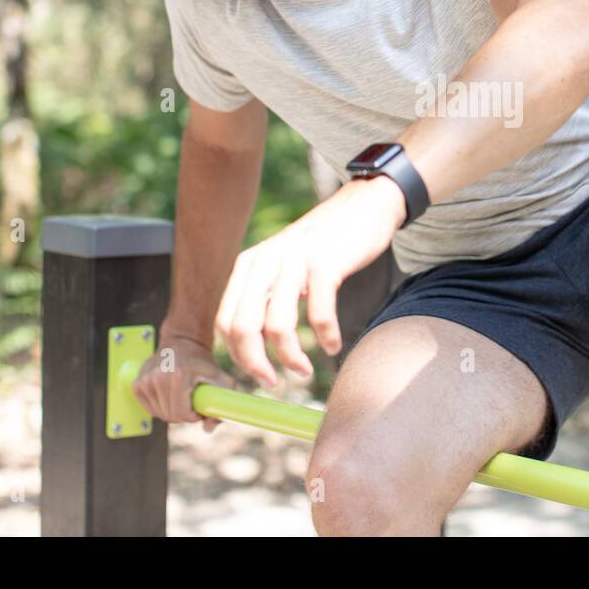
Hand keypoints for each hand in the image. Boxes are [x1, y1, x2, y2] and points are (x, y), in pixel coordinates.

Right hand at [132, 331, 238, 432]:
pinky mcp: (137, 384)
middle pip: (171, 415)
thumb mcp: (222, 379)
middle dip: (184, 415)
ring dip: (172, 411)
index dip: (194, 416)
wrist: (183, 343)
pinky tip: (169, 394)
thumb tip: (208, 429)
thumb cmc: (204, 363)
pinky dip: (160, 407)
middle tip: (192, 402)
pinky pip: (150, 409)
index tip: (200, 409)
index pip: (182, 413)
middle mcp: (158, 377)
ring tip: (182, 396)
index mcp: (178, 375)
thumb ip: (224, 403)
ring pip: (160, 414)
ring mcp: (145, 380)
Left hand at [216, 175, 405, 387]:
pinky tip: (333, 346)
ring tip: (303, 370)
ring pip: (277, 326)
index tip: (257, 374)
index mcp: (249, 265)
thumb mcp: (283, 263)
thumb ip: (264, 294)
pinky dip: (326, 337)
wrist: (363, 205)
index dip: (237, 355)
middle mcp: (265, 262)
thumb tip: (249, 345)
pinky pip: (319, 315)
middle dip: (255, 364)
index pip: (225, 321)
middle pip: (242, 327)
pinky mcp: (325, 264)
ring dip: (290, 358)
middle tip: (273, 383)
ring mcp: (294, 262)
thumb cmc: (325, 244)